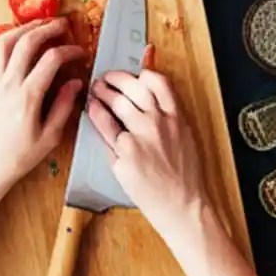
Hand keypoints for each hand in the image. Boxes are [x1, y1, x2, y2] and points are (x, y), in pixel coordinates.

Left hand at [0, 18, 85, 200]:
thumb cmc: (19, 158)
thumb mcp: (49, 137)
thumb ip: (64, 107)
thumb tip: (76, 83)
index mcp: (27, 97)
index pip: (51, 60)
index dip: (70, 51)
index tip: (82, 54)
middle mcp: (8, 85)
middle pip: (26, 43)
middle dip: (47, 28)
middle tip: (63, 25)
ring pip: (3, 44)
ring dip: (22, 29)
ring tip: (38, 25)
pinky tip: (8, 44)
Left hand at [86, 66, 206, 233]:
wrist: (181, 203)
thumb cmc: (184, 174)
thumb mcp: (184, 136)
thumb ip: (170, 114)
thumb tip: (157, 95)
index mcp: (176, 117)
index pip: (158, 81)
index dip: (141, 73)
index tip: (133, 74)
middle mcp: (159, 123)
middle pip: (133, 87)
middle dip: (116, 78)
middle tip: (106, 78)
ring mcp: (140, 137)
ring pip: (117, 103)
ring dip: (102, 92)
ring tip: (96, 91)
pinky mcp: (124, 154)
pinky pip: (105, 127)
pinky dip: (95, 114)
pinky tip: (91, 111)